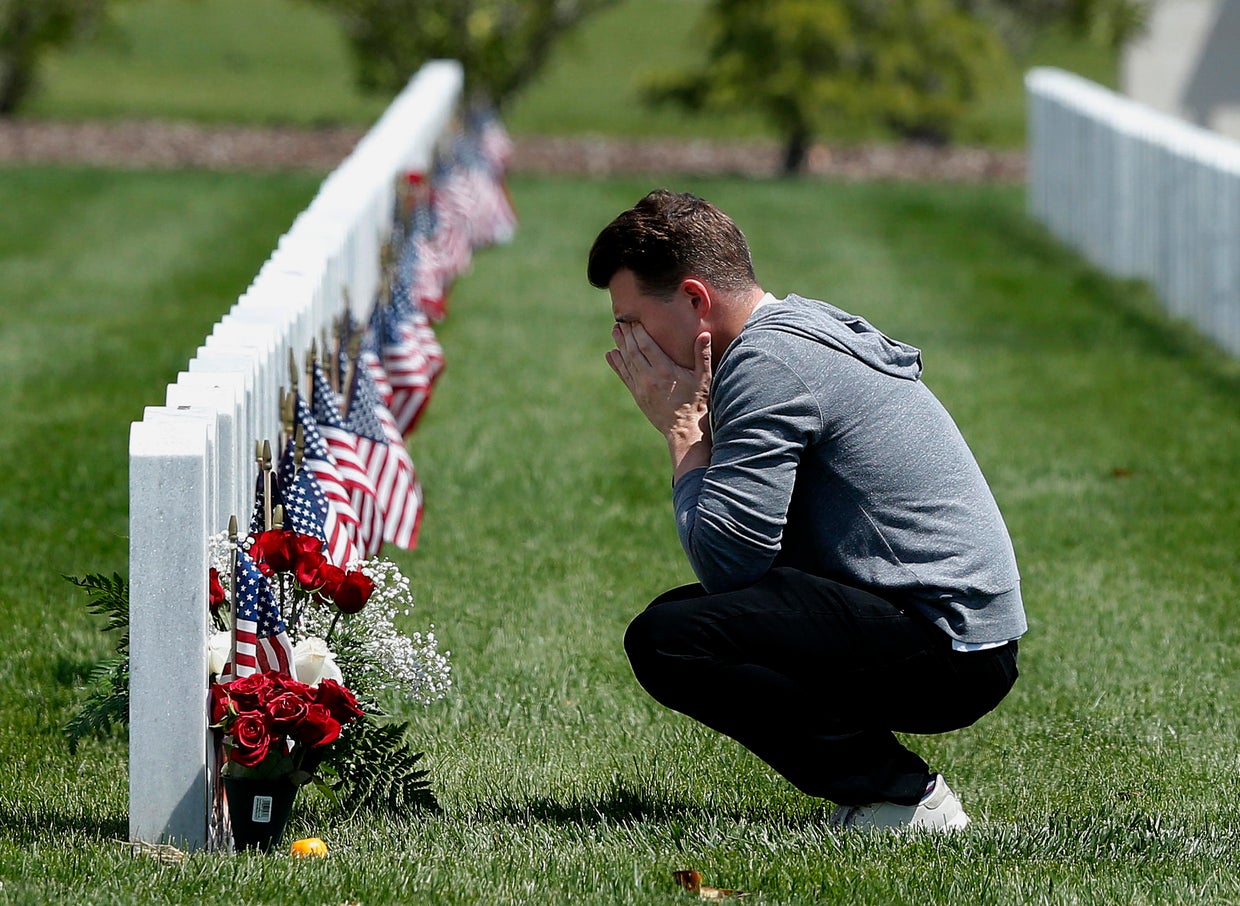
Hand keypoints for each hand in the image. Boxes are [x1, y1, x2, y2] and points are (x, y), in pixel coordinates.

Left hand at [607, 323, 712, 478]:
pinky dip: (617, 364)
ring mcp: (641, 387)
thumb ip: (702, 355)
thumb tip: (704, 334)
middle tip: (621, 320)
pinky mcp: (637, 396)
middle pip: (633, 350)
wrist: (684, 430)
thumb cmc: (696, 403)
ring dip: (620, 345)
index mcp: (665, 370)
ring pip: (626, 361)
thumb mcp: (703, 378)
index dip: (638, 331)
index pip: (646, 345)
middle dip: (627, 334)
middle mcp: (649, 377)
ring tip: (615, 331)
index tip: (634, 319)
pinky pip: (624, 376)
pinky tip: (611, 354)